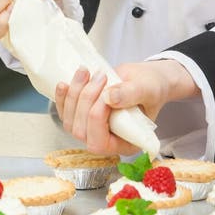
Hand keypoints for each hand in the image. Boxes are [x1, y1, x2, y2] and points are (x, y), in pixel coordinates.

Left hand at [55, 60, 199, 154]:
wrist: (145, 79)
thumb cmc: (152, 87)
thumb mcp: (148, 89)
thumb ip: (131, 94)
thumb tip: (109, 98)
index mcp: (126, 143)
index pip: (100, 143)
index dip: (97, 118)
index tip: (107, 92)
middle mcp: (107, 141)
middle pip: (81, 131)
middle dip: (85, 100)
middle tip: (100, 75)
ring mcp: (91, 129)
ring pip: (69, 121)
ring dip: (74, 95)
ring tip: (86, 71)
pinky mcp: (82, 116)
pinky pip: (64, 112)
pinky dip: (62, 98)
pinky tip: (65, 83)